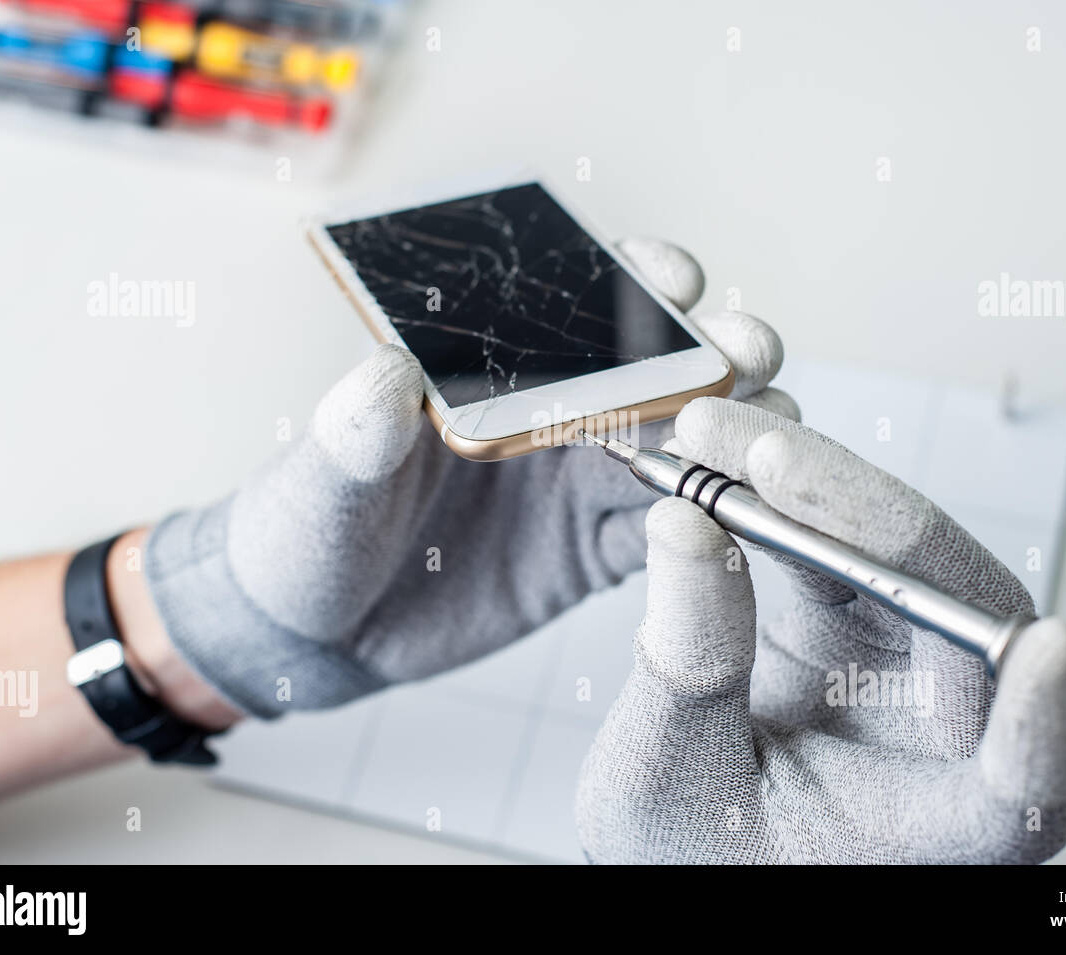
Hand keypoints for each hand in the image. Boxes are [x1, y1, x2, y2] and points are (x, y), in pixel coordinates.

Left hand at [144, 239, 796, 716]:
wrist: (312, 633)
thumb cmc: (302, 533)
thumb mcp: (318, 478)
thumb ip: (353, 431)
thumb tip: (387, 375)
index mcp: (492, 370)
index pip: (578, 304)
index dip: (634, 279)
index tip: (671, 276)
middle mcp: (553, 415)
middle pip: (660, 367)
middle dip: (716, 351)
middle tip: (744, 353)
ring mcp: (580, 485)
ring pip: (684, 447)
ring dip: (733, 439)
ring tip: (763, 443)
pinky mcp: (591, 556)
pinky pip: (669, 535)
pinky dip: (711, 527)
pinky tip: (737, 522)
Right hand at [575, 398, 1065, 863]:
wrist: (667, 822)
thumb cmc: (690, 842)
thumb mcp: (664, 781)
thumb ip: (689, 667)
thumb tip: (688, 523)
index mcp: (933, 824)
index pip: (1021, 782)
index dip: (1046, 722)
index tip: (1056, 651)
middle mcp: (942, 734)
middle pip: (961, 616)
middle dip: (864, 521)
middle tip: (768, 460)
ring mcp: (903, 665)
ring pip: (899, 552)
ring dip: (808, 482)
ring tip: (711, 440)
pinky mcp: (856, 616)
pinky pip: (837, 535)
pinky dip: (776, 493)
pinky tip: (718, 456)